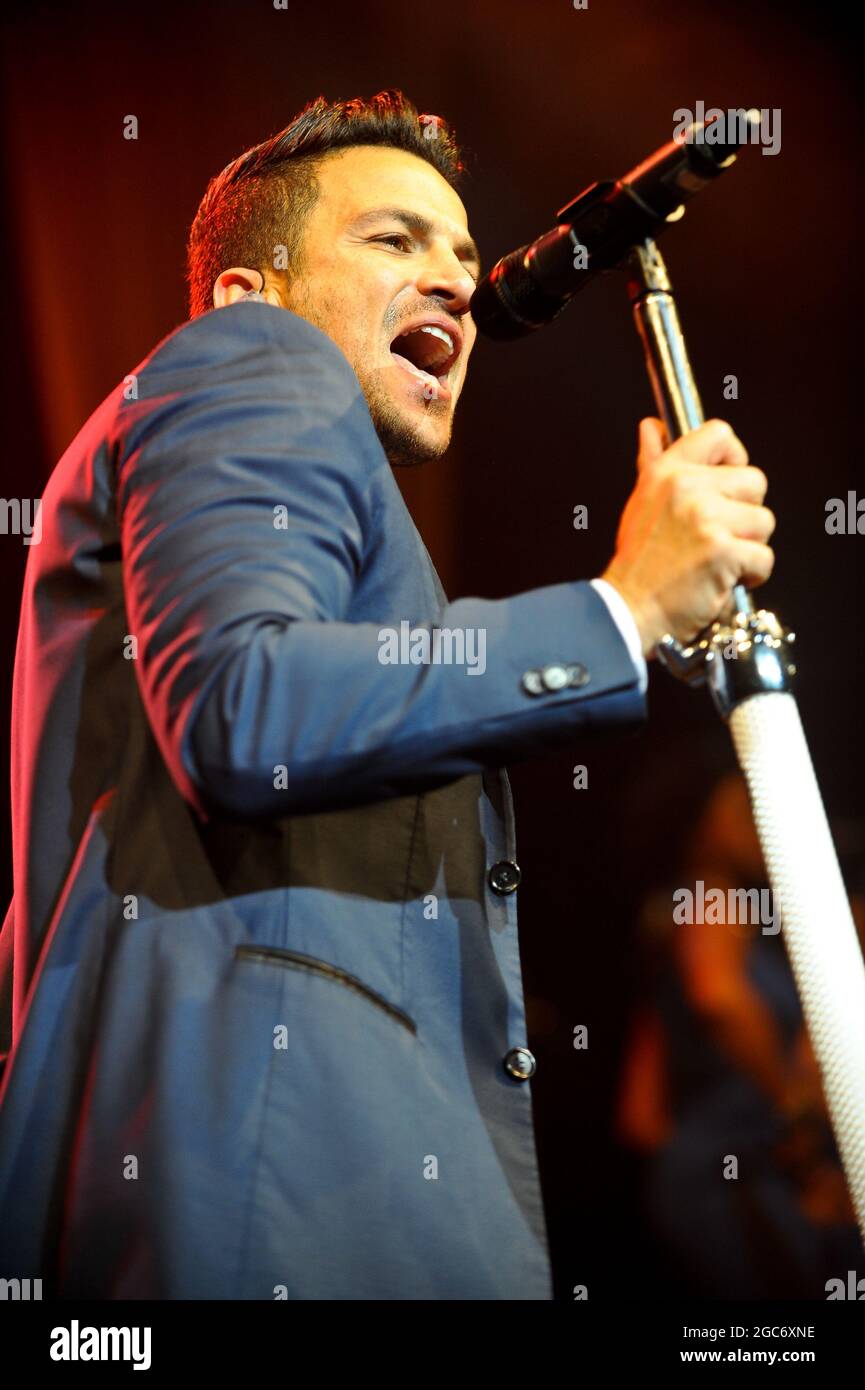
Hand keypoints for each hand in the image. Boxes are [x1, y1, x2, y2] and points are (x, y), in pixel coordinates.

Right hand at [601, 418, 775, 657]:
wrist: (628, 610)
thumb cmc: (637, 561)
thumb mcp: (640, 501)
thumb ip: (652, 461)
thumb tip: (651, 427)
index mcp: (668, 472)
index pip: (719, 435)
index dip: (734, 457)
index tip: (728, 482)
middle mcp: (687, 489)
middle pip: (755, 481)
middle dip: (745, 512)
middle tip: (718, 535)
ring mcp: (707, 519)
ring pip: (764, 521)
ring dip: (749, 546)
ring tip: (718, 560)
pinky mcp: (723, 551)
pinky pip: (764, 557)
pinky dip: (751, 575)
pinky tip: (723, 580)